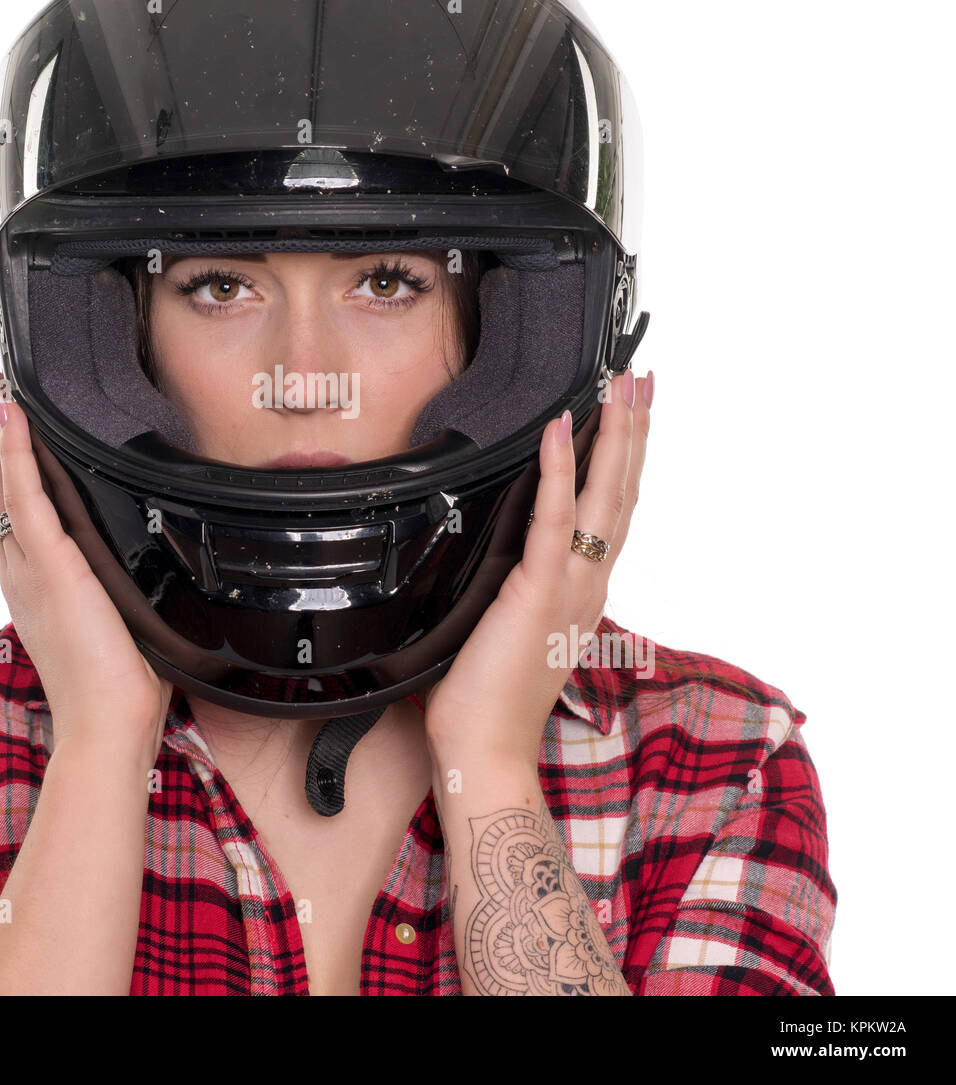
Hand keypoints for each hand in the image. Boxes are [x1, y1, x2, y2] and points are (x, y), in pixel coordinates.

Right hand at [0, 366, 172, 757]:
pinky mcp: (48, 566)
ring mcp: (28, 565)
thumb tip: (134, 552)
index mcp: (33, 578)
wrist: (107, 727)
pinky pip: (24, 496)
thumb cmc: (116, 684)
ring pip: (0, 480)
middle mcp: (20, 567)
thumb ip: (109, 577)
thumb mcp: (113, 613)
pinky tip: (11, 417)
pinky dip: (14, 452)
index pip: (9, 504)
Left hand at [422, 369, 652, 762]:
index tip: (634, 414)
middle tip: (642, 378)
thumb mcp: (517, 626)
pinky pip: (551, 518)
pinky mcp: (537, 591)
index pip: (614, 511)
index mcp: (585, 589)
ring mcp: (570, 585)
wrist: (486, 750)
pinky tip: (560, 427)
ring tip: (622, 385)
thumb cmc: (490, 695)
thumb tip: (511, 553)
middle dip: (634, 431)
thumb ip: (527, 586)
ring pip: (604, 496)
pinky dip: (558, 469)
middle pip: (624, 492)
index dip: (628, 459)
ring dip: (615, 435)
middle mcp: (590, 582)